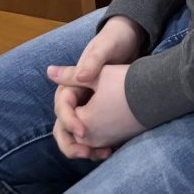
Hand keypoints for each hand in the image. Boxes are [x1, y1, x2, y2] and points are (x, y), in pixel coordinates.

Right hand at [47, 16, 143, 160]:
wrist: (131, 39)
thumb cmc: (115, 39)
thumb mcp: (105, 47)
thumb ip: (93, 60)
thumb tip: (81, 75)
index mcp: (71, 82)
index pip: (62, 107)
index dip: (70, 121)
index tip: (82, 131)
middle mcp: (76, 96)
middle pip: (63, 126)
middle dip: (71, 143)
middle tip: (87, 152)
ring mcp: (87, 105)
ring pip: (77, 134)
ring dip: (84, 147)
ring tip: (100, 155)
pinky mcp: (100, 111)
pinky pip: (93, 133)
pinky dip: (97, 144)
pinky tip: (110, 150)